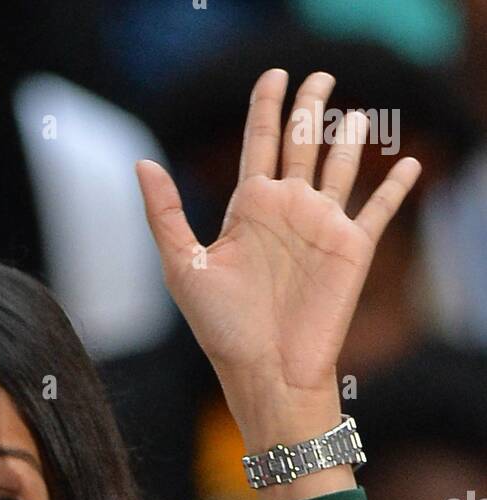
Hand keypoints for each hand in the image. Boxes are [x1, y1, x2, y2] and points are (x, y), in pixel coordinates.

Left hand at [136, 69, 421, 452]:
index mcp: (249, 208)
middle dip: (309, 107)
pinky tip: (409, 165)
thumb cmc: (221, 329)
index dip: (266, 104)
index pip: (259, 141)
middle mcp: (287, 211)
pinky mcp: (352, 249)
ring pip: (341, 166)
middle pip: (302, 142)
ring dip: (349, 138)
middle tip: (318, 74)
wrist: (267, 373)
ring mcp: (322, 227)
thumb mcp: (184, 265)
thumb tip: (141, 161)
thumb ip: (165, 213)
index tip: (274, 74)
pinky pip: (379, 208)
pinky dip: (396, 186)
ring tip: (356, 112)